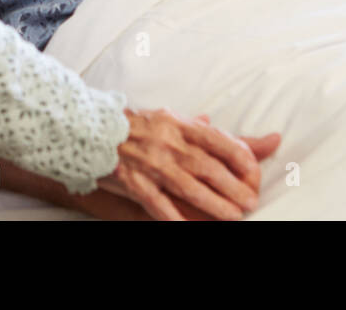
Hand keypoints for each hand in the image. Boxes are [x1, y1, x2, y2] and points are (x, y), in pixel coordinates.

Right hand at [97, 108, 280, 220]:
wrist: (91, 130)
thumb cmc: (133, 126)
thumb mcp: (165, 118)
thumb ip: (191, 126)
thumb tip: (215, 121)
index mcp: (177, 124)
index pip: (217, 139)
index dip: (239, 156)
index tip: (254, 170)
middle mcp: (167, 142)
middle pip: (208, 166)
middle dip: (233, 186)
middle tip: (251, 200)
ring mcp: (150, 164)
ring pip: (189, 187)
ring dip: (215, 204)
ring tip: (234, 216)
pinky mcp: (134, 182)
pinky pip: (158, 203)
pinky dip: (174, 217)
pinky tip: (187, 227)